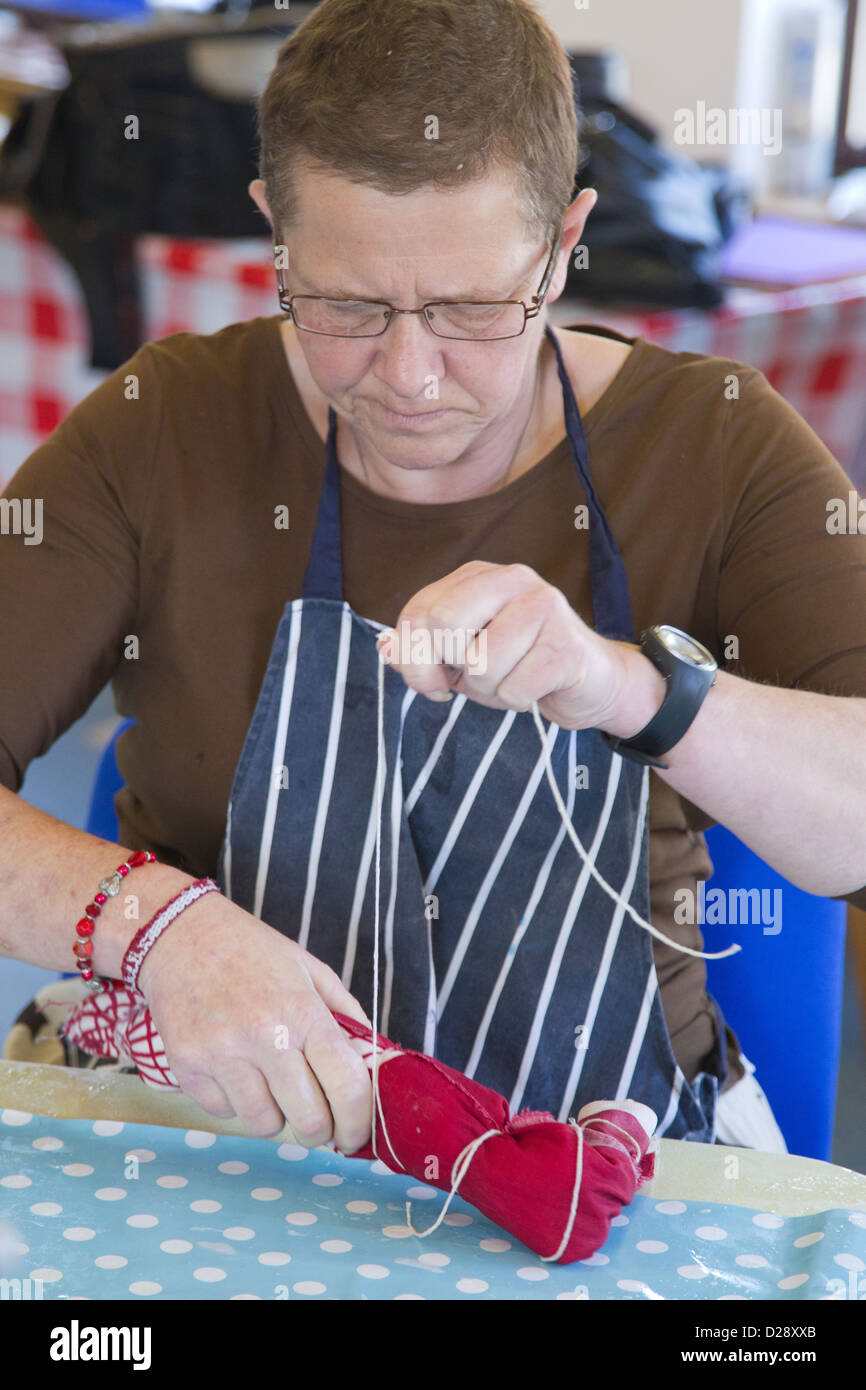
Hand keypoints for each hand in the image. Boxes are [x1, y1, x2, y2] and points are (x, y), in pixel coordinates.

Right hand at [137, 893, 373, 1151]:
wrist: (181, 935)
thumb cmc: (252, 952)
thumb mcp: (310, 970)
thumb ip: (346, 1017)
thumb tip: (372, 1066)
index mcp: (303, 1011)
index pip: (347, 1085)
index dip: (358, 1122)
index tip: (355, 1136)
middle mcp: (264, 1036)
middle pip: (308, 1120)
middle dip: (319, 1130)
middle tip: (316, 1118)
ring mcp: (223, 1055)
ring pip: (264, 1124)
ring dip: (274, 1114)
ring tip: (268, 1081)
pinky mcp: (187, 1068)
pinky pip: (223, 1113)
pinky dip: (233, 1102)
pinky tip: (232, 1068)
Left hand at [380, 561, 663, 733]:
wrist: (588, 681)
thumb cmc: (517, 664)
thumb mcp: (460, 657)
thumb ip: (419, 652)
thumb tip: (387, 649)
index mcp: (477, 576)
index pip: (418, 614)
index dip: (414, 660)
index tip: (433, 681)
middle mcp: (511, 579)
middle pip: (444, 627)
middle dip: (452, 668)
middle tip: (472, 678)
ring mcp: (544, 606)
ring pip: (481, 665)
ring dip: (490, 690)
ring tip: (512, 678)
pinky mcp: (567, 644)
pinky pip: (515, 688)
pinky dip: (518, 701)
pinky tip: (535, 686)